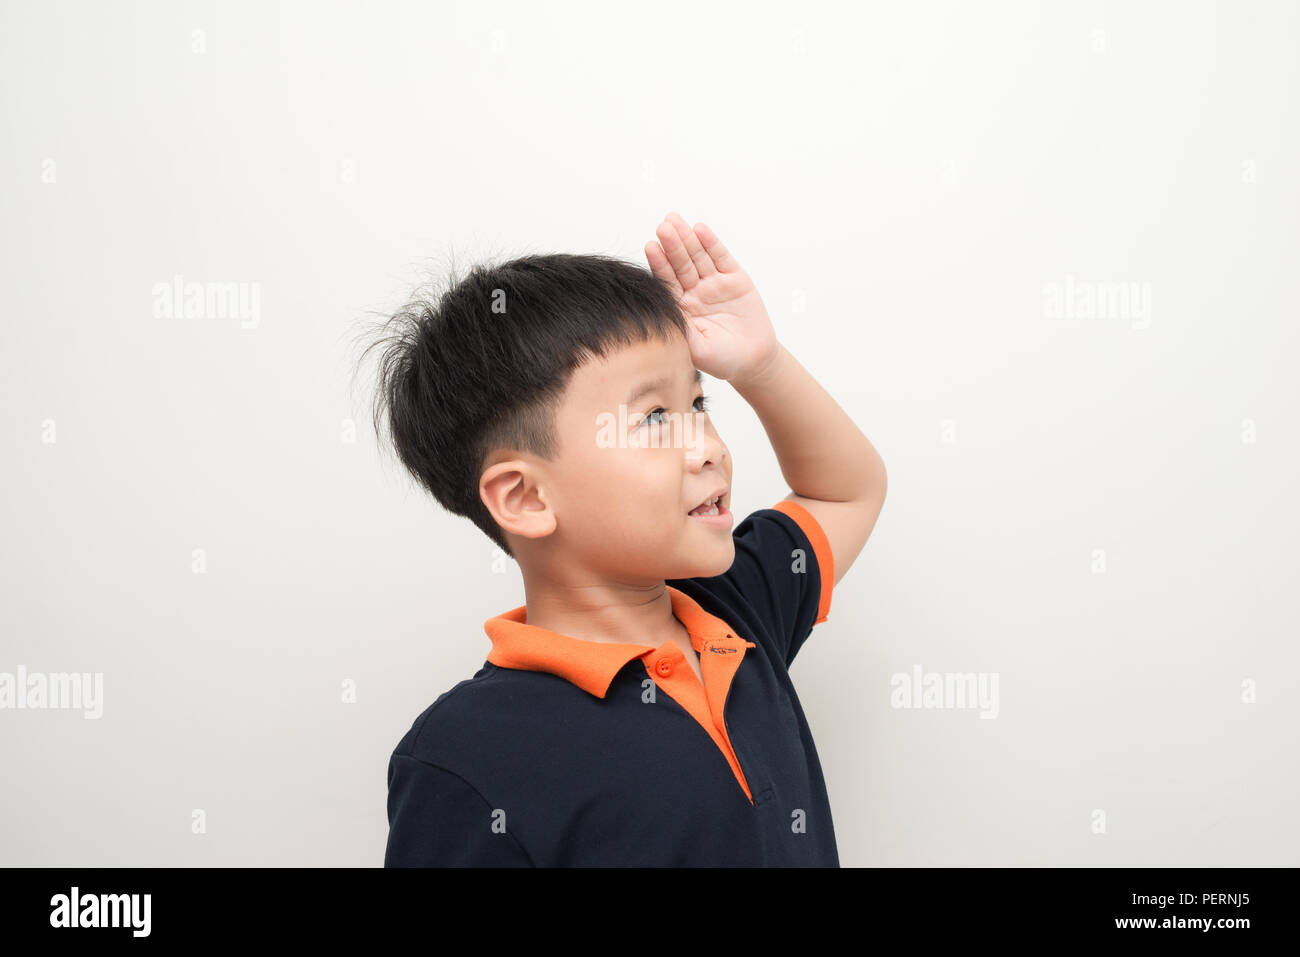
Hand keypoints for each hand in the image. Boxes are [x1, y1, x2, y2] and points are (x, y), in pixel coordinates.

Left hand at [644, 212, 779, 383]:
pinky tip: (700, 229)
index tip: (651, 246)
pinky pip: (721, 257)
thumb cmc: (721, 359)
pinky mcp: (734, 278)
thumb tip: (662, 311)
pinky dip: (711, 243)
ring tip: (675, 221)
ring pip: (698, 257)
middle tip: (662, 226)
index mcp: (680, 308)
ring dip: (687, 238)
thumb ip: (681, 329)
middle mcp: (694, 292)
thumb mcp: (696, 349)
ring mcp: (713, 283)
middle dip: (672, 245)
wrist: (753, 361)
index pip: (667, 282)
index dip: (660, 264)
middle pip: (680, 264)